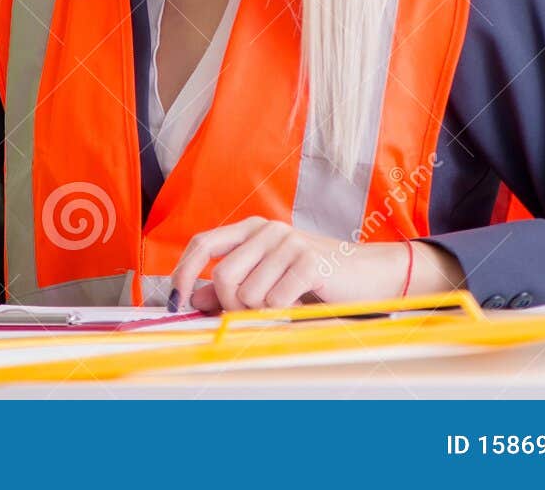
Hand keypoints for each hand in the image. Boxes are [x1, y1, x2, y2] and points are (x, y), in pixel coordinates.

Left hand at [168, 218, 461, 311]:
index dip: (183, 272)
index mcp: (251, 230)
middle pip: (223, 278)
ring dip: (262, 313)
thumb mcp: (269, 280)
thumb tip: (194, 299)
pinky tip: (299, 305)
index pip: (202, 243)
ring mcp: (288, 242)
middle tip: (257, 314)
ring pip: (248, 294)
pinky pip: (275, 301)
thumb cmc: (316, 280)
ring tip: (285, 305)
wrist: (370, 274)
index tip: (174, 301)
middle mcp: (266, 230)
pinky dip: (282, 314)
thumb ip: (231, 286)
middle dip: (232, 307)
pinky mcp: (308, 261)